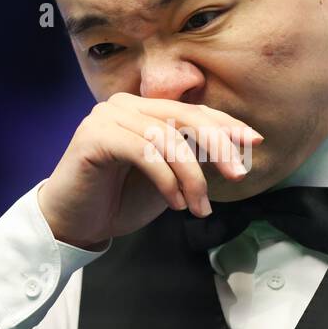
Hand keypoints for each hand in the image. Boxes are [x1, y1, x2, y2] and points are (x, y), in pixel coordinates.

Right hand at [37, 93, 262, 249]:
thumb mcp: (168, 178)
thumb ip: (192, 159)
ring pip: (167, 137)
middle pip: (185, 117)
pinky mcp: (94, 136)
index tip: (253, 142)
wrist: (74, 224)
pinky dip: (166, 179)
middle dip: (218, 146)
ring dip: (191, 177)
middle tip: (238, 176)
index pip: (192, 111)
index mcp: (143, 110)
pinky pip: (143, 151)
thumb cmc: (120, 201)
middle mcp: (125, 105)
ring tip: (198, 208)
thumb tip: (235, 150)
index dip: (225, 124)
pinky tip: (175, 203)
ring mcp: (107, 116)